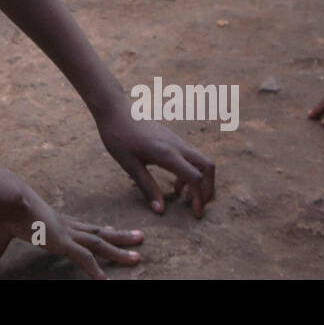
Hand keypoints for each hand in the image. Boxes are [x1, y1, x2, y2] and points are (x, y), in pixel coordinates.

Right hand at [0, 187, 142, 278]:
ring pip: (100, 244)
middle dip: (120, 237)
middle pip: (99, 233)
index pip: (83, 228)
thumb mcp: (0, 236)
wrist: (7, 196)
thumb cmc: (5, 209)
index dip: (100, 231)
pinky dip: (96, 271)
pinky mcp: (63, 242)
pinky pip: (84, 260)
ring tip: (139, 256)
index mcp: (56, 222)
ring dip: (119, 251)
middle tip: (140, 239)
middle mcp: (66, 226)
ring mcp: (67, 234)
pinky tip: (107, 282)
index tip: (114, 231)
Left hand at [97, 111, 215, 216]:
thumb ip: (147, 187)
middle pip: (208, 166)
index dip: (199, 198)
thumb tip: (160, 210)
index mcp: (167, 153)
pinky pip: (191, 157)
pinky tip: (176, 184)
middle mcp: (177, 146)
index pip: (195, 177)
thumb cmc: (118, 136)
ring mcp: (177, 141)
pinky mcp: (173, 139)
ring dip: (200, 180)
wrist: (115, 110)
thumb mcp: (129, 165)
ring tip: (183, 198)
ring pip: (201, 161)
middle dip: (208, 188)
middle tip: (198, 206)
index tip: (196, 214)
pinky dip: (191, 172)